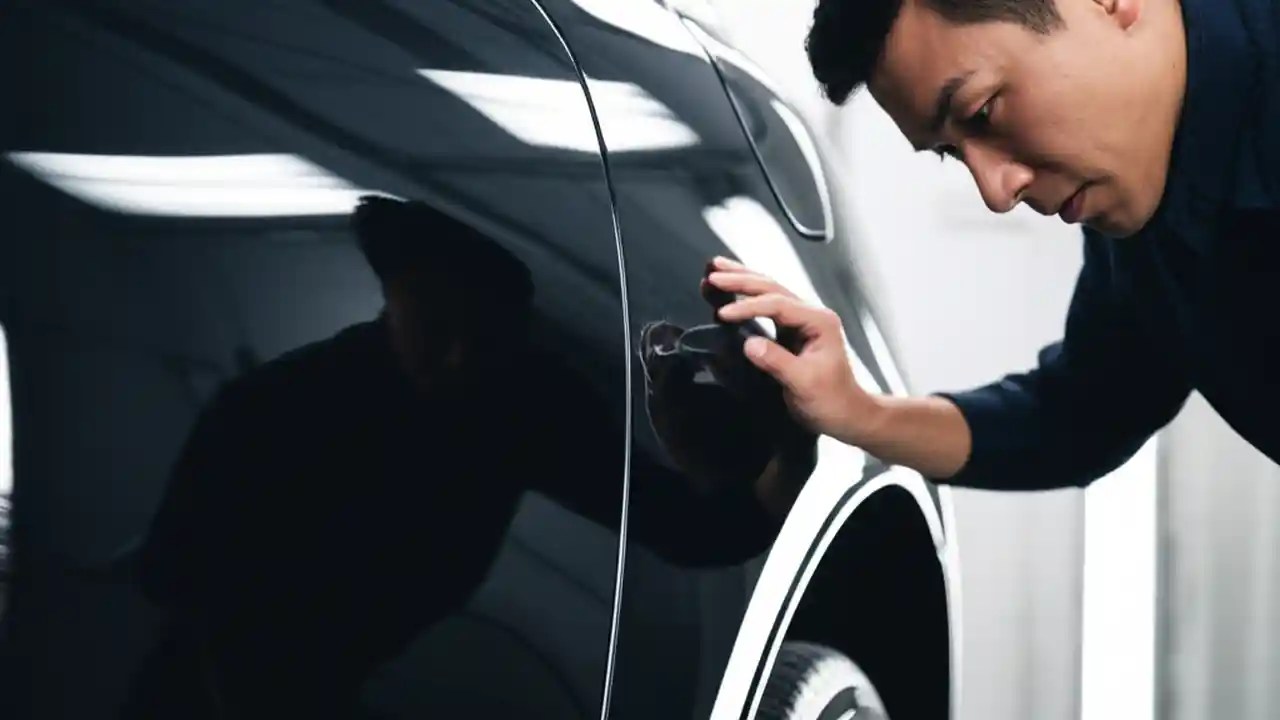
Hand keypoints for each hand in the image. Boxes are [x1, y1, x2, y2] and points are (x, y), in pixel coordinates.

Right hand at [702, 256, 883, 444]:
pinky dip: (748, 295)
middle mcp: (811, 314)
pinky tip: (735, 287)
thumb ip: (777, 362)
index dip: (748, 307)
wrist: (845, 414)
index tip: (723, 314)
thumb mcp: (804, 383)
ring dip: (743, 279)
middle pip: (773, 288)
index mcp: (819, 321)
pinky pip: (767, 305)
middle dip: (742, 279)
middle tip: (714, 273)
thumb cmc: (831, 400)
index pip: (778, 305)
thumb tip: (750, 344)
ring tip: (717, 268)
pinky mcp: (791, 330)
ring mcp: (802, 320)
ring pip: (769, 291)